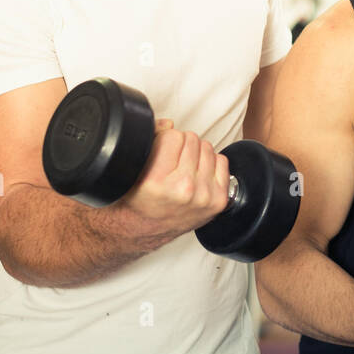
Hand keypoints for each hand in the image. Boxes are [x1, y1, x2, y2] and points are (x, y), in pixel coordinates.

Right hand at [114, 119, 230, 237]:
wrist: (144, 230)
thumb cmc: (136, 199)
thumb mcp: (131, 169)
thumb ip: (149, 140)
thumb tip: (169, 124)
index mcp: (156, 180)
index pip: (173, 136)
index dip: (165, 140)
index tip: (161, 151)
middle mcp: (183, 189)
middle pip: (192, 139)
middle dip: (181, 146)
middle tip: (172, 161)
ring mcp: (203, 196)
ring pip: (208, 148)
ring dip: (196, 154)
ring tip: (184, 168)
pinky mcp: (218, 201)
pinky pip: (222, 162)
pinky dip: (211, 164)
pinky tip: (197, 174)